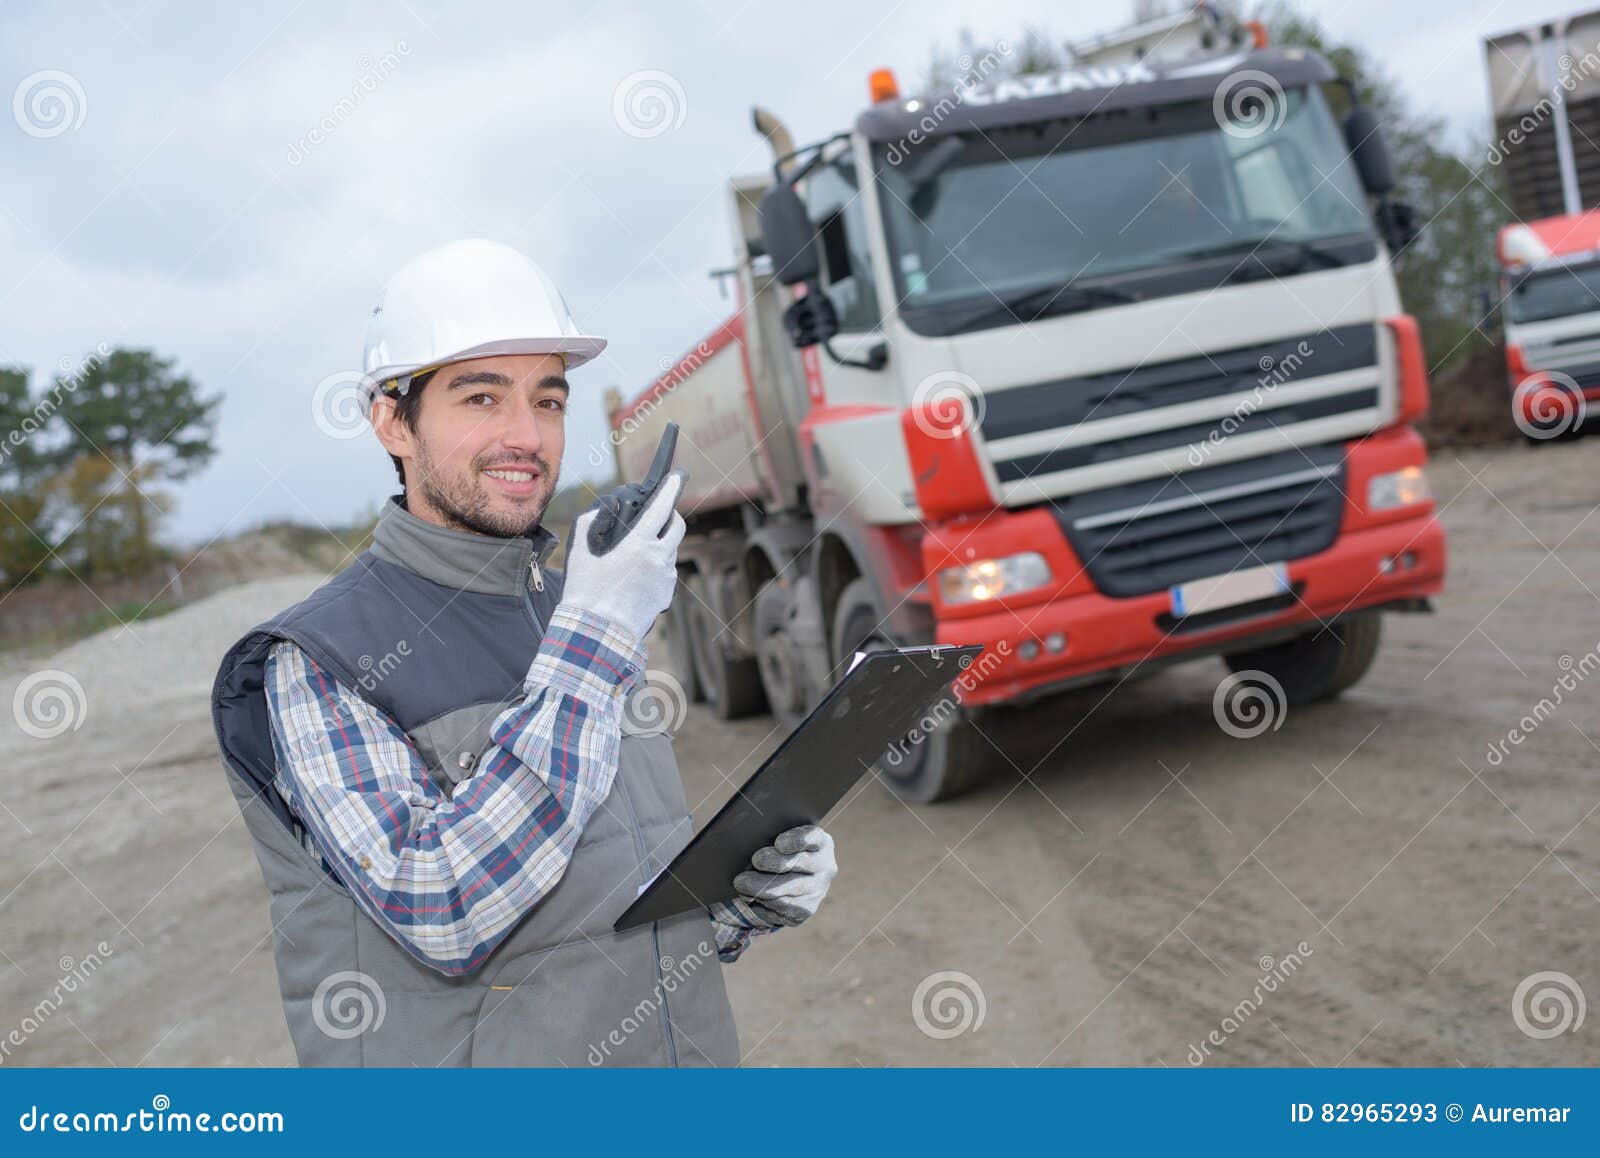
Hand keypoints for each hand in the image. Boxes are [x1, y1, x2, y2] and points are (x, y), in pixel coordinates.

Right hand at [561, 470, 685, 643]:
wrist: (597, 633)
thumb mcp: (580, 551)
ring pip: (670, 550)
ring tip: (637, 553)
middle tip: (660, 512)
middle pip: (677, 526)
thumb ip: (592, 522)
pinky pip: (666, 573)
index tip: (676, 476)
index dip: (670, 488)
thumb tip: (605, 510)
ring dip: (660, 544)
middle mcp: (659, 558)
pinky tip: (637, 577)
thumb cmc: (585, 592)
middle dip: (671, 513)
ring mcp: (666, 578)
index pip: (661, 507)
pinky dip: (657, 567)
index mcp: (638, 544)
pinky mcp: (666, 595)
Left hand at [733, 824, 836, 926]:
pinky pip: (784, 909)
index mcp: (822, 843)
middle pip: (800, 864)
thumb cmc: (782, 850)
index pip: (812, 838)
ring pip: (790, 891)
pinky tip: (748, 897)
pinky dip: (763, 903)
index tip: (778, 843)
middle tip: (755, 861)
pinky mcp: (806, 910)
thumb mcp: (782, 836)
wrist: (795, 877)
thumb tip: (749, 840)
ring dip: (762, 888)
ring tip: (741, 883)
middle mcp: (825, 868)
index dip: (797, 841)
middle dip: (775, 863)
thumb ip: (772, 835)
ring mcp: (818, 891)